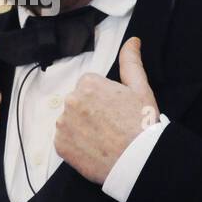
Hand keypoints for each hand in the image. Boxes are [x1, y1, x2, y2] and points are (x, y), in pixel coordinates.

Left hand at [53, 37, 159, 185]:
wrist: (138, 160)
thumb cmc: (142, 124)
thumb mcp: (141, 89)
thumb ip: (131, 62)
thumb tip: (132, 40)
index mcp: (89, 84)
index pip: (90, 87)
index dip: (105, 99)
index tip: (117, 111)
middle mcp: (71, 101)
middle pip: (78, 103)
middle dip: (91, 112)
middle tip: (112, 126)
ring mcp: (63, 124)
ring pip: (71, 122)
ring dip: (83, 128)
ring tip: (104, 140)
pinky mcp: (60, 146)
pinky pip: (65, 141)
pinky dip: (77, 145)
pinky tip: (95, 149)